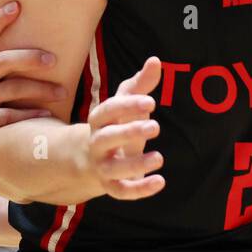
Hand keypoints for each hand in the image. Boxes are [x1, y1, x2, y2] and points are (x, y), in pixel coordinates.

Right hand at [0, 1, 66, 160]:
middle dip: (29, 58)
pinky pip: (7, 116)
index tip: (16, 5)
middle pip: (2, 61)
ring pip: (10, 89)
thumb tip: (36, 45)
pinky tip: (46, 114)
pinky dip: (28, 115)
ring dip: (39, 90)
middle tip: (53, 60)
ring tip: (63, 92)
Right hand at [84, 56, 164, 200]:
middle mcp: (97, 143)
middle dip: (129, 132)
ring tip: (159, 158)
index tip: (151, 102)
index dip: (127, 106)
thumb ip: (141, 84)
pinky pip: (121, 191)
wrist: (92, 158)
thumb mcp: (125, 104)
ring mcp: (102, 166)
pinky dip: (139, 190)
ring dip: (136, 164)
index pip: (108, 110)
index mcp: (99, 119)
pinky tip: (160, 182)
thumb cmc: (115, 124)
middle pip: (107, 138)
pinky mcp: (111, 185)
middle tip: (156, 126)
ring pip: (114, 168)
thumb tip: (156, 61)